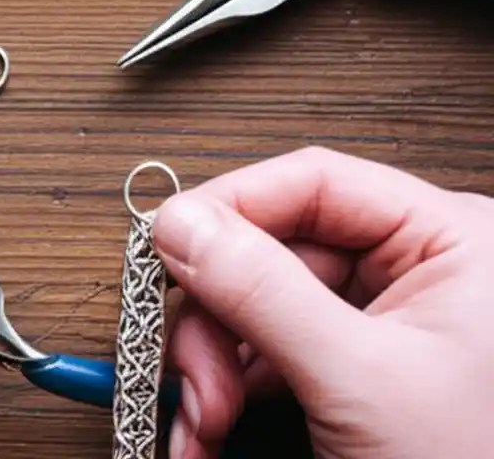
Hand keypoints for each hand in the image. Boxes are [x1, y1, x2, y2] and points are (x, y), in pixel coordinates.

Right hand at [156, 147, 493, 458]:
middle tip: (192, 377)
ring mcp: (375, 324)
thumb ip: (264, 291)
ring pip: (253, 310)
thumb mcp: (359, 378)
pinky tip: (209, 433)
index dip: (230, 207)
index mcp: (448, 242)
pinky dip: (224, 395)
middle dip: (215, 324)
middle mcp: (410, 272)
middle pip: (269, 253)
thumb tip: (182, 224)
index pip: (314, 183)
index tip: (166, 244)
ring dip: (210, 371)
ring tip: (201, 427)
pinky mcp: (345, 370)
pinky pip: (261, 357)